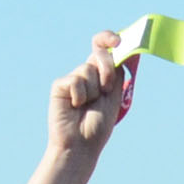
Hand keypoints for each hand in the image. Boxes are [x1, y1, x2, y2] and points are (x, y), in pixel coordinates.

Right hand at [48, 32, 130, 161]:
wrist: (81, 144)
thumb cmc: (98, 125)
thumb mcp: (114, 97)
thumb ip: (117, 74)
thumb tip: (123, 51)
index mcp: (101, 75)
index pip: (103, 49)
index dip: (109, 39)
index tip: (118, 41)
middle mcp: (86, 74)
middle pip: (99, 55)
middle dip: (107, 69)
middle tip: (106, 89)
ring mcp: (73, 79)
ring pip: (88, 69)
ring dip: (94, 90)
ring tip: (87, 106)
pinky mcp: (60, 85)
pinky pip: (75, 81)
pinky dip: (80, 96)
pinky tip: (75, 107)